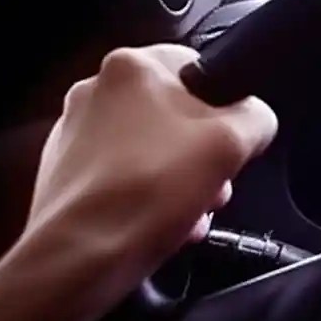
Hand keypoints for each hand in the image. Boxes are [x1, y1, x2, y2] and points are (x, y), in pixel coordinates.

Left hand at [26, 44, 277, 275]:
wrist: (81, 256)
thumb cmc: (153, 190)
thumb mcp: (232, 144)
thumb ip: (257, 117)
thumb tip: (253, 121)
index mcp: (131, 65)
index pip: (201, 70)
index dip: (228, 109)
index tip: (231, 145)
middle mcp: (93, 90)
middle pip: (176, 115)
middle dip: (202, 154)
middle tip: (213, 187)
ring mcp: (72, 132)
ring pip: (151, 149)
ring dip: (180, 181)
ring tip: (188, 214)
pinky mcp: (64, 173)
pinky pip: (123, 177)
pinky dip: (146, 197)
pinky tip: (161, 225)